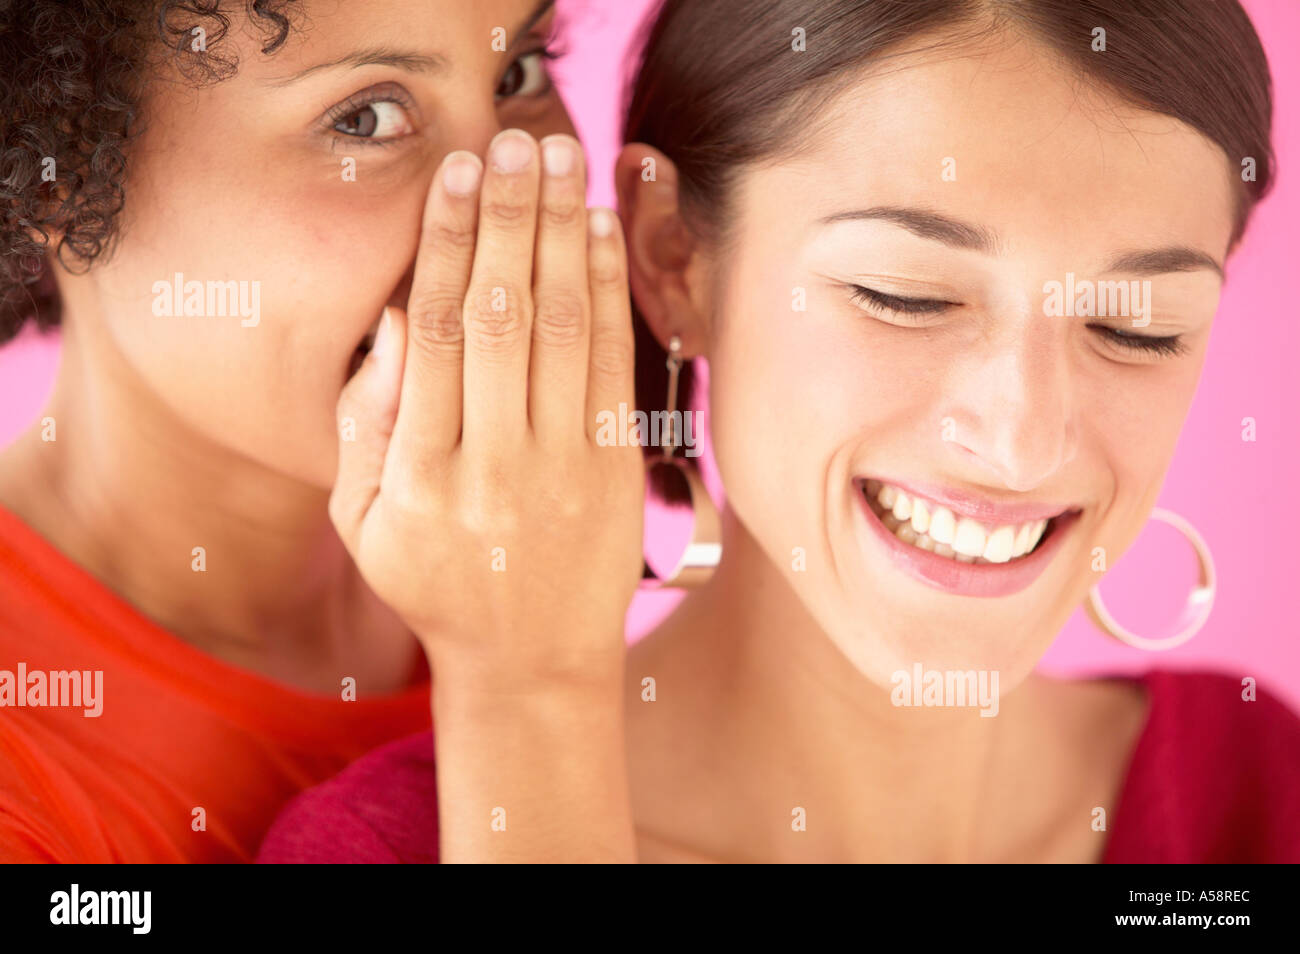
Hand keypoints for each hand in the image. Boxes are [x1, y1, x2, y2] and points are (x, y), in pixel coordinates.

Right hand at [330, 129, 643, 685]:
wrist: (530, 662)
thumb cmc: (438, 585)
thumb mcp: (363, 522)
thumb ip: (366, 425)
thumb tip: (394, 321)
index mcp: (418, 475)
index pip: (433, 335)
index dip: (446, 246)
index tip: (456, 179)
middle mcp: (492, 466)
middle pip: (502, 317)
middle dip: (508, 220)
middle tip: (513, 146)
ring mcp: (560, 469)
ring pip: (563, 330)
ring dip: (562, 236)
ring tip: (560, 164)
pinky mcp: (613, 473)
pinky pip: (612, 368)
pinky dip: (610, 294)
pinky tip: (601, 233)